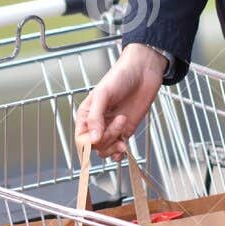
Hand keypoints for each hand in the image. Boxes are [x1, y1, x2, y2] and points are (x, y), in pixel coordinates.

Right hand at [75, 44, 165, 160]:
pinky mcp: (125, 131)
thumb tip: (93, 139)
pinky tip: (124, 148)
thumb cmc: (120, 76)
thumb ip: (95, 117)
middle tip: (119, 120)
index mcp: (86, 114)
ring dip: (115, 144)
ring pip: (105, 149)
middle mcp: (97, 123)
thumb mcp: (103, 94)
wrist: (143, 72)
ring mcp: (111, 128)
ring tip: (124, 124)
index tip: (98, 138)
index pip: (81, 138)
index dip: (88, 142)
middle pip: (95, 145)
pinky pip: (117, 150)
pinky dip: (119, 153)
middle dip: (107, 137)